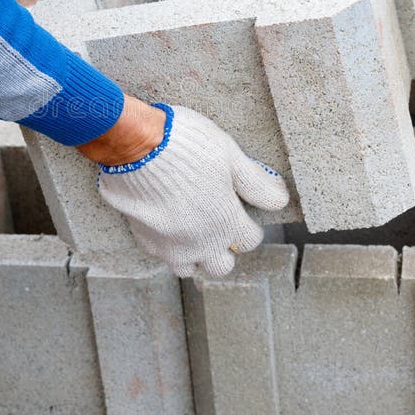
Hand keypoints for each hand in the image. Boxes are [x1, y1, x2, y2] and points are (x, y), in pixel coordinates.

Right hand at [93, 103, 288, 278]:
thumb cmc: (187, 146)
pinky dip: (167, 244)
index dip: (248, 223)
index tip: (241, 209)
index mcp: (227, 224)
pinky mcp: (144, 239)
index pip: (249, 240)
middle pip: (221, 265)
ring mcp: (170, 245)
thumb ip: (255, 183)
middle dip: (224, 248)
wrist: (136, 146)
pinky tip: (166, 221)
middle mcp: (200, 244)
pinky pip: (161, 254)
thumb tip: (279, 200)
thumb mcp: (230, 156)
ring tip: (192, 229)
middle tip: (218, 222)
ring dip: (194, 254)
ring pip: (189, 268)